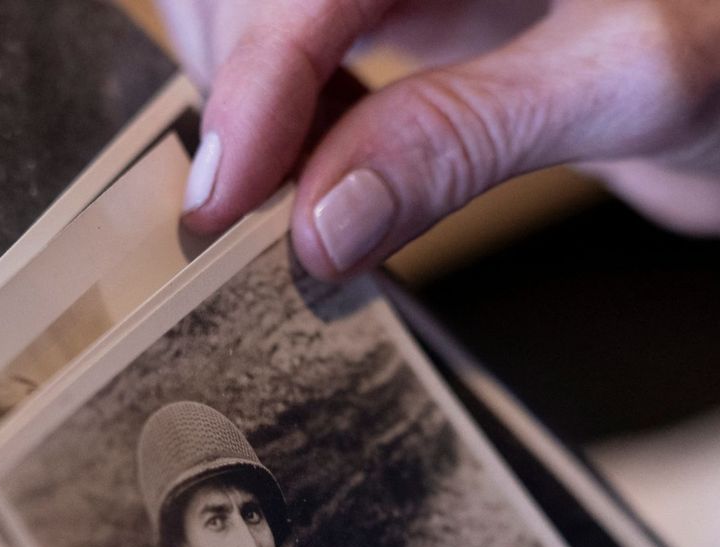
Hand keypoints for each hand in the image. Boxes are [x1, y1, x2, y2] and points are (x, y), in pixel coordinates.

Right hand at [164, 0, 719, 276]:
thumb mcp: (625, 82)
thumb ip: (465, 136)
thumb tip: (320, 223)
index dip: (253, 79)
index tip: (224, 198)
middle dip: (239, 92)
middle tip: (250, 213)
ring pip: (261, 16)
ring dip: (252, 110)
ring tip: (293, 195)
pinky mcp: (411, 8)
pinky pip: (305, 48)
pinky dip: (287, 119)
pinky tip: (324, 167)